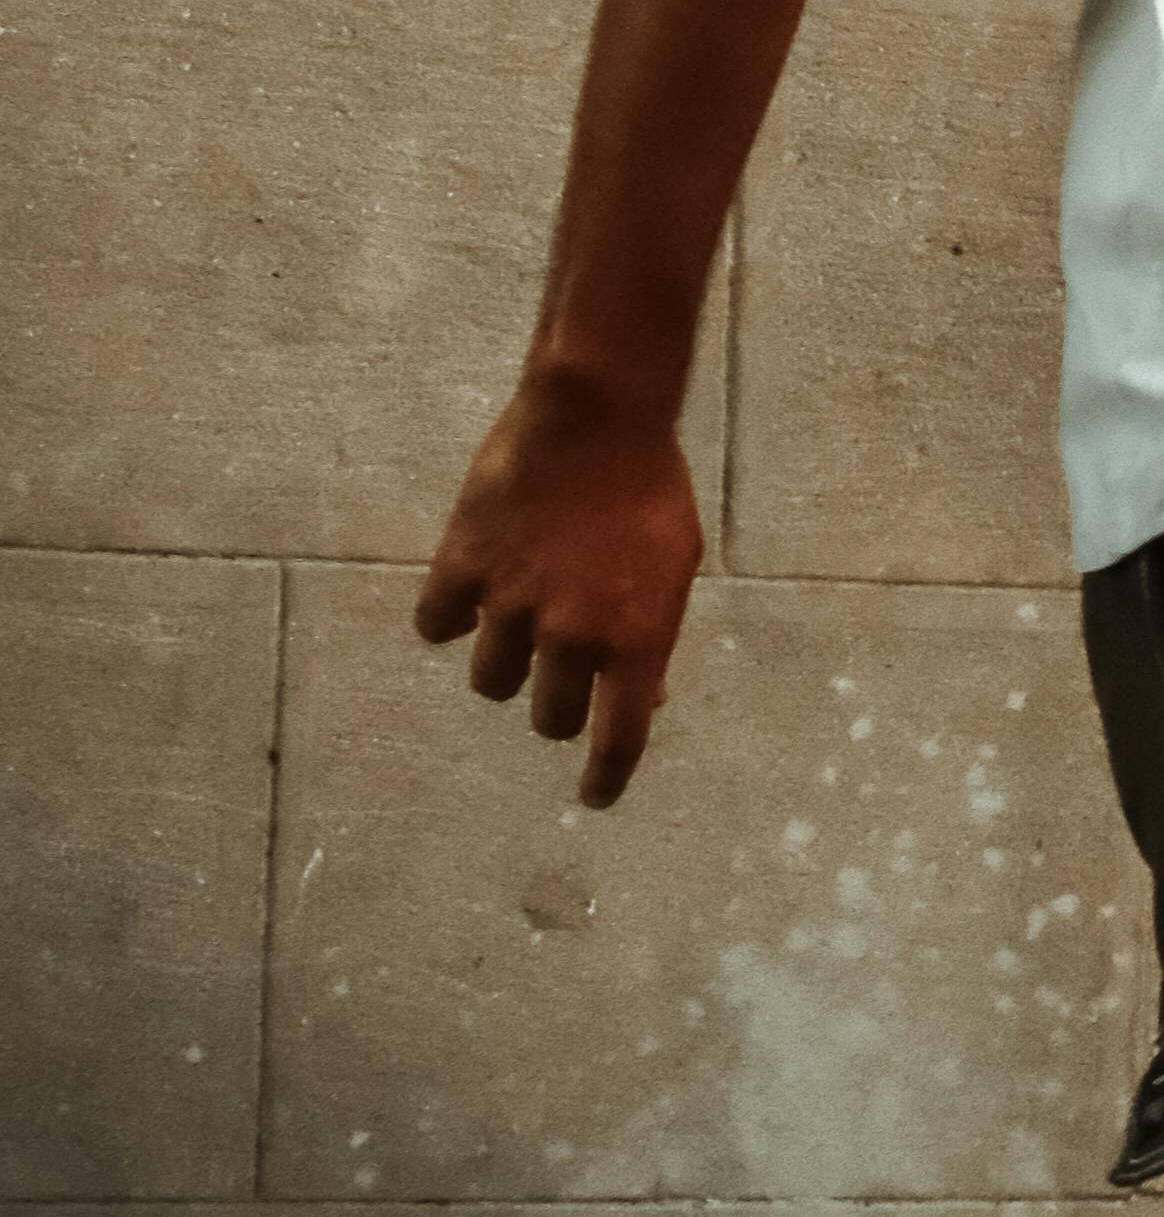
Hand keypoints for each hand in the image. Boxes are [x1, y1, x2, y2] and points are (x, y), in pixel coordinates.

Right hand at [414, 371, 704, 809]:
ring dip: (505, 670)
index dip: (606, 779)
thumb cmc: (650, 490)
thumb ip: (652, 636)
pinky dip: (448, 620)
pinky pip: (436, 625)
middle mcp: (572, 637)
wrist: (597, 417)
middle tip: (559, 682)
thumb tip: (645, 696)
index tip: (594, 799)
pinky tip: (464, 599)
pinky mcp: (461, 569)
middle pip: (551, 717)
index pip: (619, 739)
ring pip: (491, 682)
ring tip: (515, 633)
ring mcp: (512, 606)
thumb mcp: (674, 569)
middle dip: (557, 710)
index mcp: (636, 641)